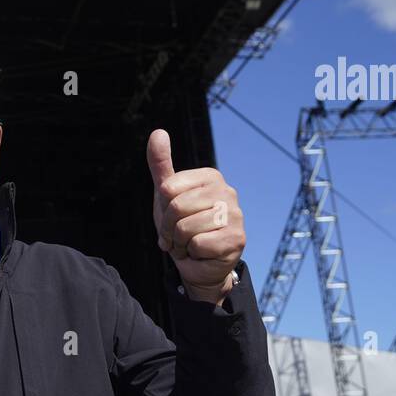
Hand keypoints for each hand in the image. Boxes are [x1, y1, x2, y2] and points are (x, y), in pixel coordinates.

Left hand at [147, 129, 244, 302]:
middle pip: (176, 208)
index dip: (163, 208)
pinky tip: (202, 253)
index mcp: (210, 177)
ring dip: (180, 243)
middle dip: (168, 228)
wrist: (198, 263)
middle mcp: (227, 192)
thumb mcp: (166, 195)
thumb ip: (161, 164)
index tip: (171, 216)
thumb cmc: (181, 225)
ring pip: (186, 228)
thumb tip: (157, 132)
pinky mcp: (237, 239)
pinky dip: (193, 253)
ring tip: (189, 244)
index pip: (169, 188)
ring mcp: (236, 215)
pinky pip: (199, 244)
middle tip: (177, 235)